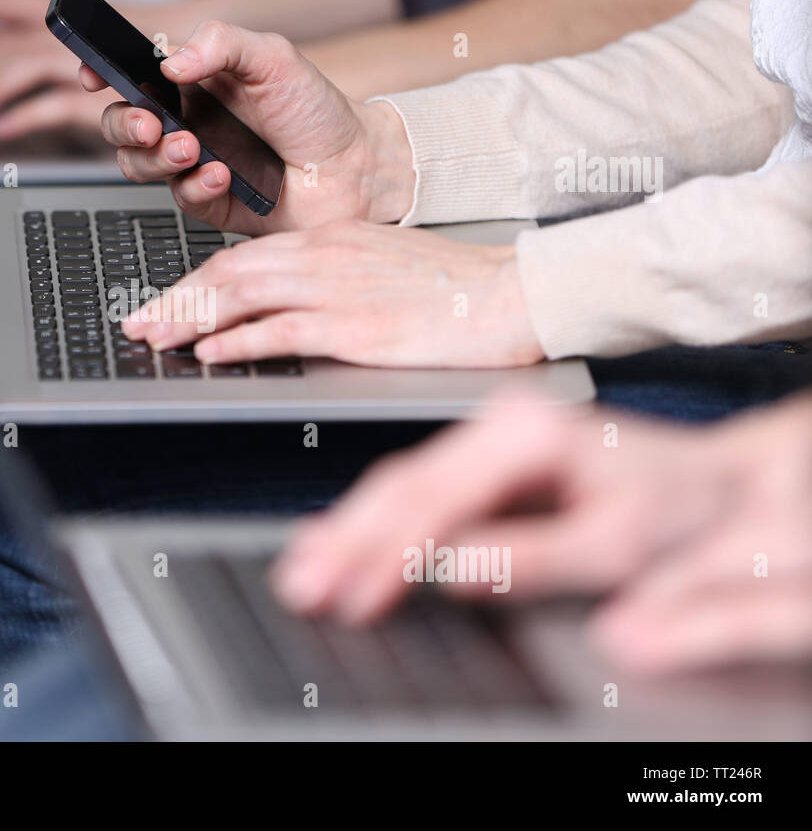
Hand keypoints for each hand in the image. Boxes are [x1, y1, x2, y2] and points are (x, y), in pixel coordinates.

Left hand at [0, 0, 168, 140]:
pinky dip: (19, 119)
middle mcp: (51, 18)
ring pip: (11, 64)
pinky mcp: (99, 93)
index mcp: (35, 0)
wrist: (189, 56)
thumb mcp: (50, 39)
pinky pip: (50, 104)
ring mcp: (76, 53)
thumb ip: (3, 44)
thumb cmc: (116, 49)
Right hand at [83, 20, 414, 234]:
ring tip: (194, 149)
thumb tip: (170, 60)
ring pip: (138, 167)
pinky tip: (224, 174)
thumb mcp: (273, 57)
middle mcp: (186, 123)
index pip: (131, 75)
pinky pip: (180, 199)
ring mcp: (194, 166)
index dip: (102, 73)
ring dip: (158, 158)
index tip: (93, 76)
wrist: (357, 170)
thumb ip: (221, 44)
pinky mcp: (209, 204)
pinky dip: (197, 185)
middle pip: (120, 125)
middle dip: (123, 125)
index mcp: (193, 82)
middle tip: (150, 125)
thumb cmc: (318, 112)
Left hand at [122, 220, 543, 368]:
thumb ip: (328, 279)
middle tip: (136, 323)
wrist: (510, 293)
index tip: (162, 303)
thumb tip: (280, 312)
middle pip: (228, 274)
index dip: (193, 283)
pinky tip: (210, 356)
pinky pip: (281, 331)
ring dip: (190, 320)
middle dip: (175, 300)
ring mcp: (338, 289)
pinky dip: (238, 344)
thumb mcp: (379, 267)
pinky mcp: (356, 325)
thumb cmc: (451, 287)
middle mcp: (324, 256)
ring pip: (242, 296)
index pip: (242, 258)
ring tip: (154, 340)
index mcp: (328, 239)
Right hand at [271, 392, 811, 674]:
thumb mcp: (614, 542)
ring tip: (303, 571)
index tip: (351, 592)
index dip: (386, 551)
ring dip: (350, 532)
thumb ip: (527, 557)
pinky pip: (418, 491)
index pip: (434, 499)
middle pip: (402, 486)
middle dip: (346, 538)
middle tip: (300, 583)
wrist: (718, 486)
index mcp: (527, 434)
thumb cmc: (679, 506)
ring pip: (402, 486)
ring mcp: (488, 439)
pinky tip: (341, 541)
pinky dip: (377, 525)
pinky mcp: (485, 461)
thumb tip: (450, 573)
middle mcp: (499, 426)